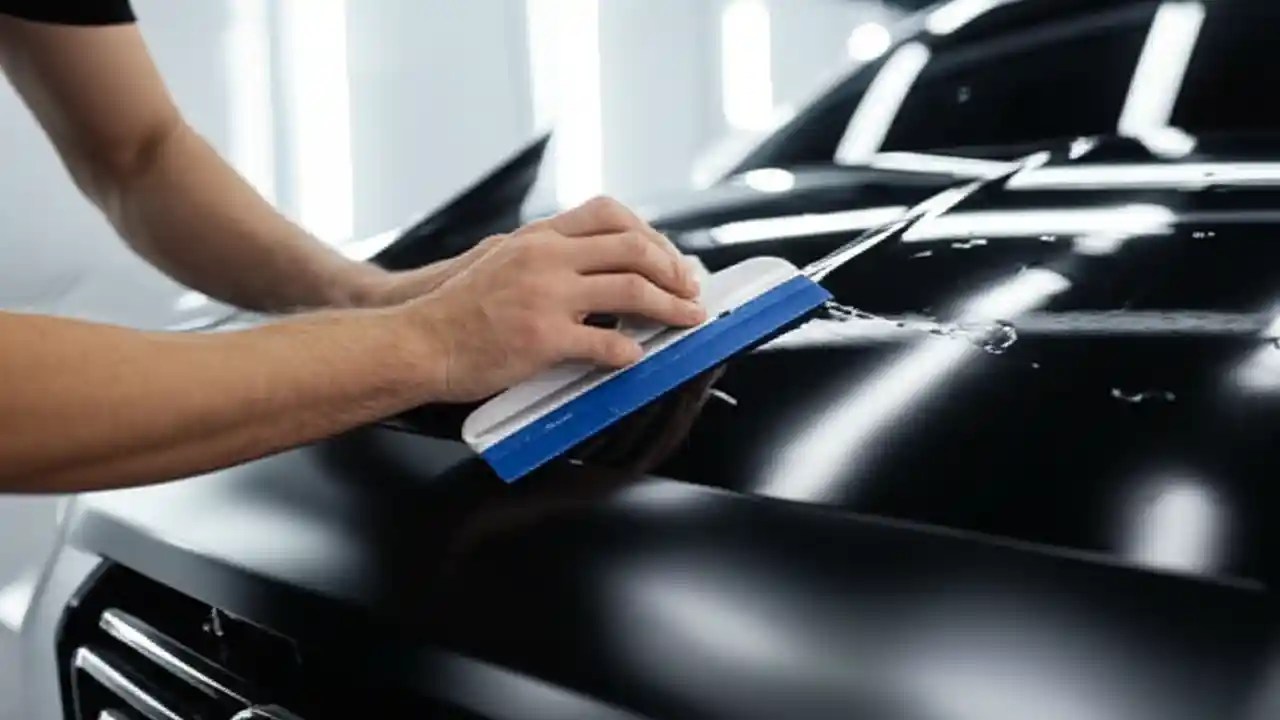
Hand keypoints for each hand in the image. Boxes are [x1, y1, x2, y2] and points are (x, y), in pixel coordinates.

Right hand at [406, 220, 704, 402]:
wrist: (418, 340)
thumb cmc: (455, 308)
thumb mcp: (500, 260)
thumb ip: (544, 257)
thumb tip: (590, 265)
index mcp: (538, 238)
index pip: (610, 214)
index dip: (650, 234)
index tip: (667, 257)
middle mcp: (546, 258)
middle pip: (632, 248)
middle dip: (672, 269)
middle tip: (691, 290)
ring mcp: (546, 297)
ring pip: (631, 290)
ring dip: (669, 307)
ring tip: (687, 320)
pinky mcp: (543, 339)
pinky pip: (604, 343)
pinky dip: (629, 351)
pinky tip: (637, 357)